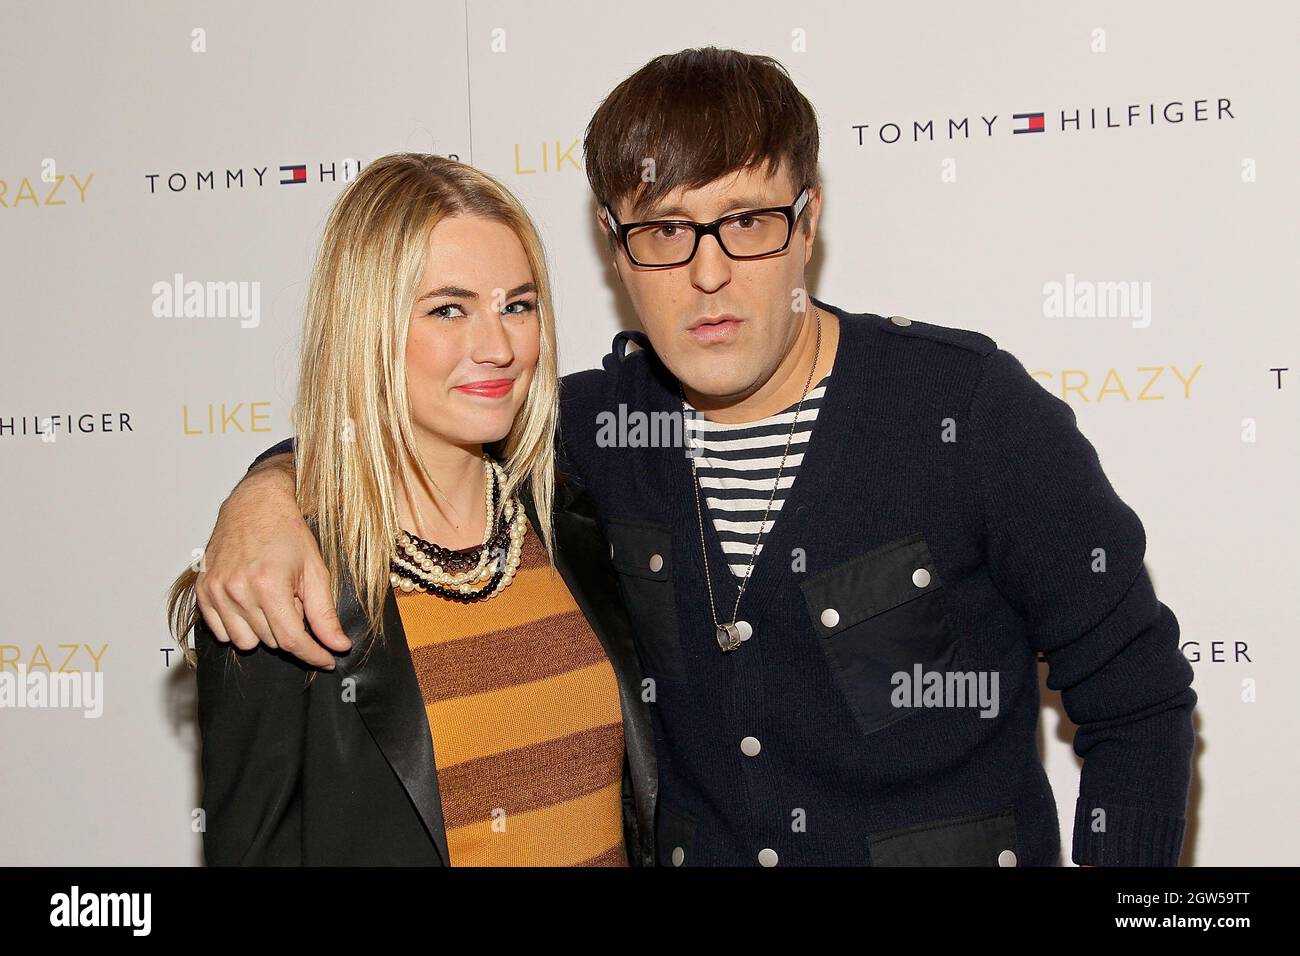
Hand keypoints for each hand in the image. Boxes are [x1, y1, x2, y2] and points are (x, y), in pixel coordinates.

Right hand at [194, 453, 350, 668]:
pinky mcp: (203, 592)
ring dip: (264, 630)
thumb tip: (338, 646)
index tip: (326, 660)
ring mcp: (216, 592)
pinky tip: (251, 603)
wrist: (254, 505)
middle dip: (290, 629)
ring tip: (271, 600)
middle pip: (271, 641)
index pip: (292, 640)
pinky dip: (239, 625)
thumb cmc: (287, 533)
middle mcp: (237, 590)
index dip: (313, 654)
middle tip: (293, 600)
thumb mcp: (315, 571)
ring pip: (245, 642)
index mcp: (268, 584)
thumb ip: (325, 614)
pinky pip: (222, 633)